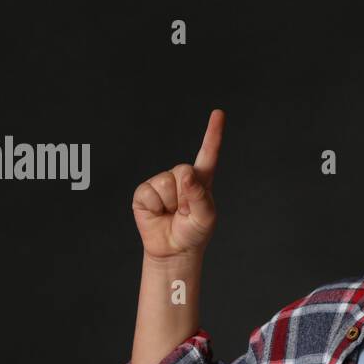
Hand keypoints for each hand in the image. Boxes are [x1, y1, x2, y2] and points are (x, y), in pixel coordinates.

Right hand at [131, 109, 223, 259]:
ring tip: (171, 213)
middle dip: (185, 194)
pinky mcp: (144, 192)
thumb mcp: (206, 217)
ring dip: (170, 202)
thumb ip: (200, 195)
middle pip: (183, 170)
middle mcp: (180, 177)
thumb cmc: (193, 232)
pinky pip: (149, 192)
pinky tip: (158, 213)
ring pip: (166, 182)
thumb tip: (185, 174)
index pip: (208, 153)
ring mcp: (161, 183)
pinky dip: (154, 206)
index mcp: (200, 179)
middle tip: (184, 211)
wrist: (173, 250)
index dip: (213, 133)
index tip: (218, 113)